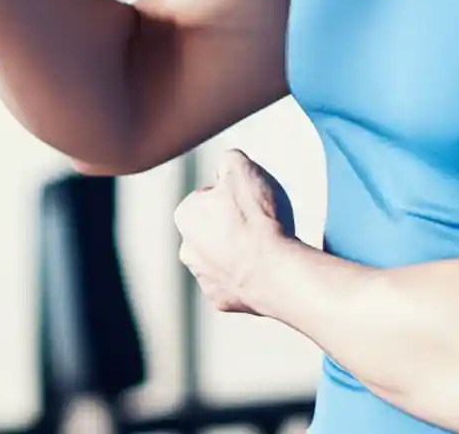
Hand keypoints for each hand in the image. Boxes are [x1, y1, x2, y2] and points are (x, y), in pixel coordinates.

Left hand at [174, 150, 296, 314]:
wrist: (273, 272)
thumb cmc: (255, 218)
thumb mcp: (241, 168)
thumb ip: (229, 159)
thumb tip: (227, 161)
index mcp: (186, 215)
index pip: (207, 197)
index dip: (231, 195)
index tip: (250, 200)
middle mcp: (187, 249)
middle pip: (212, 229)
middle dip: (232, 225)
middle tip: (260, 223)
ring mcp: (204, 278)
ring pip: (223, 257)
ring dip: (240, 252)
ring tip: (267, 247)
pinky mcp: (222, 299)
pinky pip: (236, 282)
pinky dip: (249, 275)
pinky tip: (267, 268)